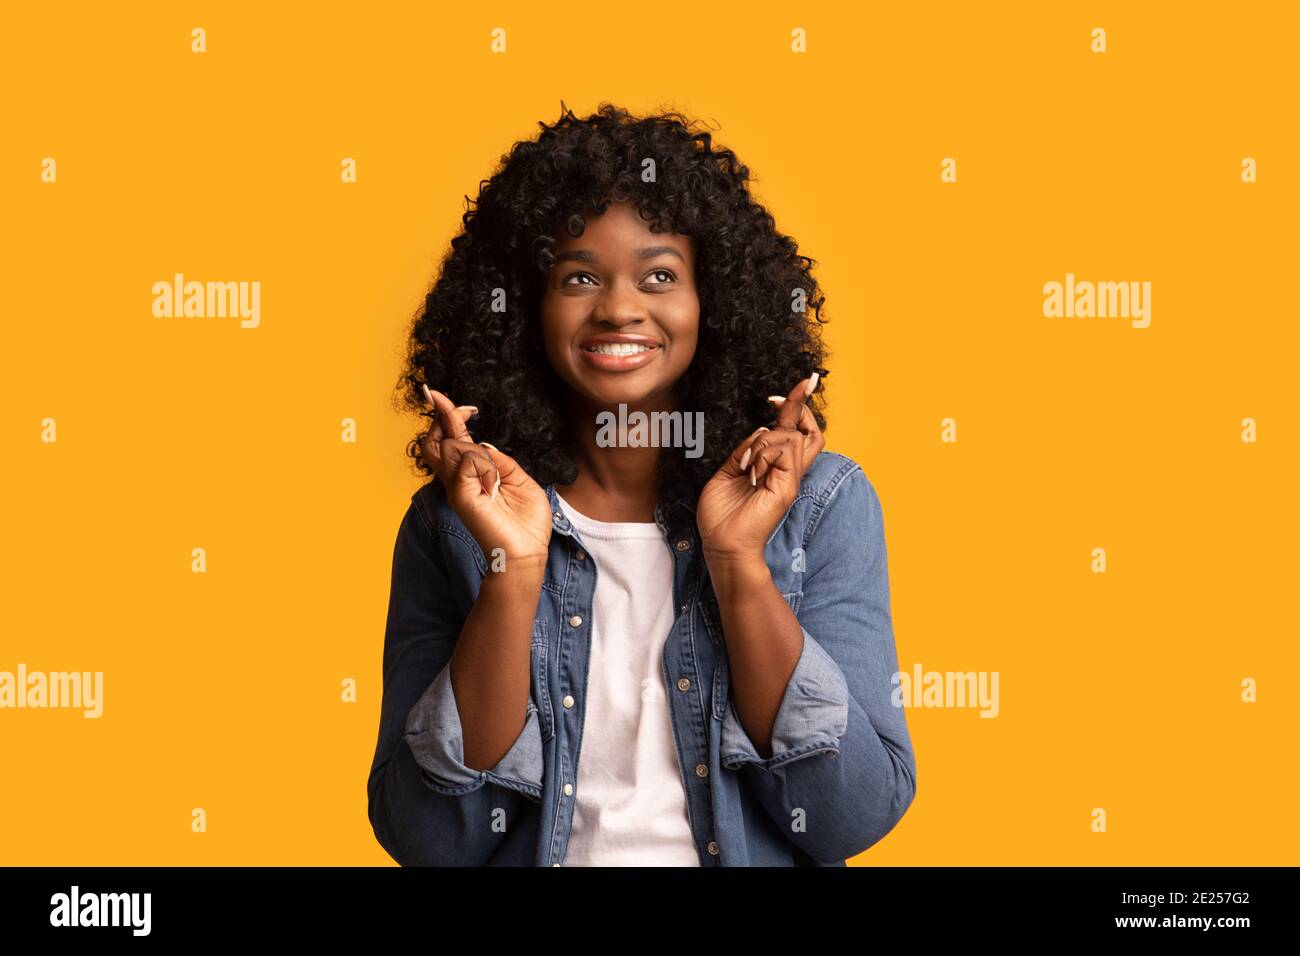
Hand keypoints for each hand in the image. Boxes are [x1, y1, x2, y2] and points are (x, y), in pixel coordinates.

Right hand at [420, 384, 552, 568]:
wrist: (527, 553)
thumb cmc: (525, 523)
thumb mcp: (520, 481)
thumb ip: (499, 461)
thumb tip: (481, 443)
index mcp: (471, 476)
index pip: (449, 440)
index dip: (448, 416)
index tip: (463, 404)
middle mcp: (458, 481)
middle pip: (435, 440)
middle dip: (446, 415)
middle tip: (462, 408)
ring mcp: (457, 488)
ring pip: (453, 446)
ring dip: (480, 453)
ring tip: (495, 480)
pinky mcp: (460, 496)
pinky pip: (468, 460)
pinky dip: (485, 466)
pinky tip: (493, 487)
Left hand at [696, 373, 824, 564]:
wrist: (722, 546)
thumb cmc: (722, 516)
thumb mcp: (727, 473)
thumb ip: (744, 452)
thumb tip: (760, 430)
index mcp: (775, 470)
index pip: (796, 434)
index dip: (796, 409)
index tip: (785, 392)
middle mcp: (788, 473)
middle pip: (812, 432)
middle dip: (799, 406)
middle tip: (782, 395)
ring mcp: (790, 480)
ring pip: (789, 436)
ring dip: (761, 442)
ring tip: (746, 466)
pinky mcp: (787, 487)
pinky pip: (783, 449)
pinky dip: (762, 453)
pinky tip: (751, 472)